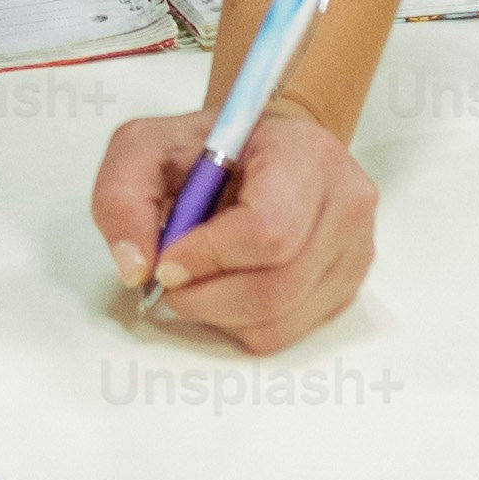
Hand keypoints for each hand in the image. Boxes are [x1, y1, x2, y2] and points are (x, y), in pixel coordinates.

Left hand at [93, 103, 375, 353]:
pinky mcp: (346, 287)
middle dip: (207, 295)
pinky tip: (226, 286)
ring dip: (219, 313)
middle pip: (277, 286)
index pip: (268, 230)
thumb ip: (123, 196)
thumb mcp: (146, 147)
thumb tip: (137, 267)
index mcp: (305, 153)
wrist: (260, 151)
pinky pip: (287, 332)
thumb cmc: (208, 148)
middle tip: (171, 279)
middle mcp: (346, 202)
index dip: (209, 257)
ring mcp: (354, 250)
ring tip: (198, 278)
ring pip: (280, 319)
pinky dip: (240, 323)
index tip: (168, 258)